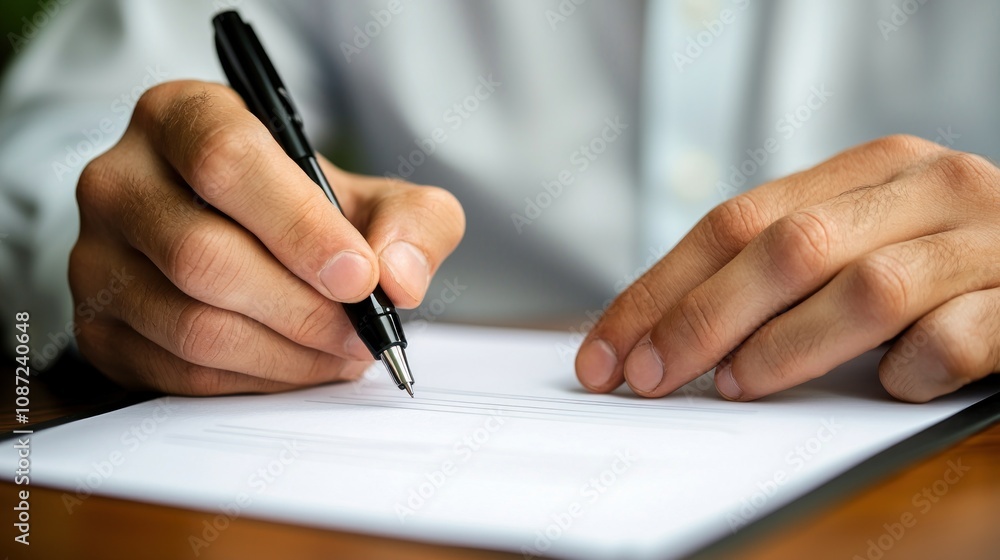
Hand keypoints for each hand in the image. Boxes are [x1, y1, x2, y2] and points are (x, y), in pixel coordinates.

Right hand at [71, 81, 463, 394]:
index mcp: (182, 117)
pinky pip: (182, 373)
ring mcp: (96, 258)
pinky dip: (257, 380)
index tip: (360, 276)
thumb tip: (400, 279)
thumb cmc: (305, 211)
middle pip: (205, 256)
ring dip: (287, 354)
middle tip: (362, 331)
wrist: (243, 241)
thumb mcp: (374, 196)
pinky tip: (299, 365)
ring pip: (193, 325)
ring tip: (341, 351)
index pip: (226, 161)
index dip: (301, 227)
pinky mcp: (100, 327)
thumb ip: (413, 221)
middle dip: (304, 308)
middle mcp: (121, 180)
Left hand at [576, 135, 999, 402]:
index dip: (659, 290)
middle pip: (785, 248)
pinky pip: (954, 339)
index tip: (608, 352)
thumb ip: (782, 266)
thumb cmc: (945, 256)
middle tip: (650, 378)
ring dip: (784, 347)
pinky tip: (885, 384)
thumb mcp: (861, 234)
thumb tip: (664, 331)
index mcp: (866, 169)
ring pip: (863, 290)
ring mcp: (982, 240)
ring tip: (737, 387)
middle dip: (700, 321)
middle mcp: (922, 190)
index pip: (733, 222)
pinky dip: (907, 370)